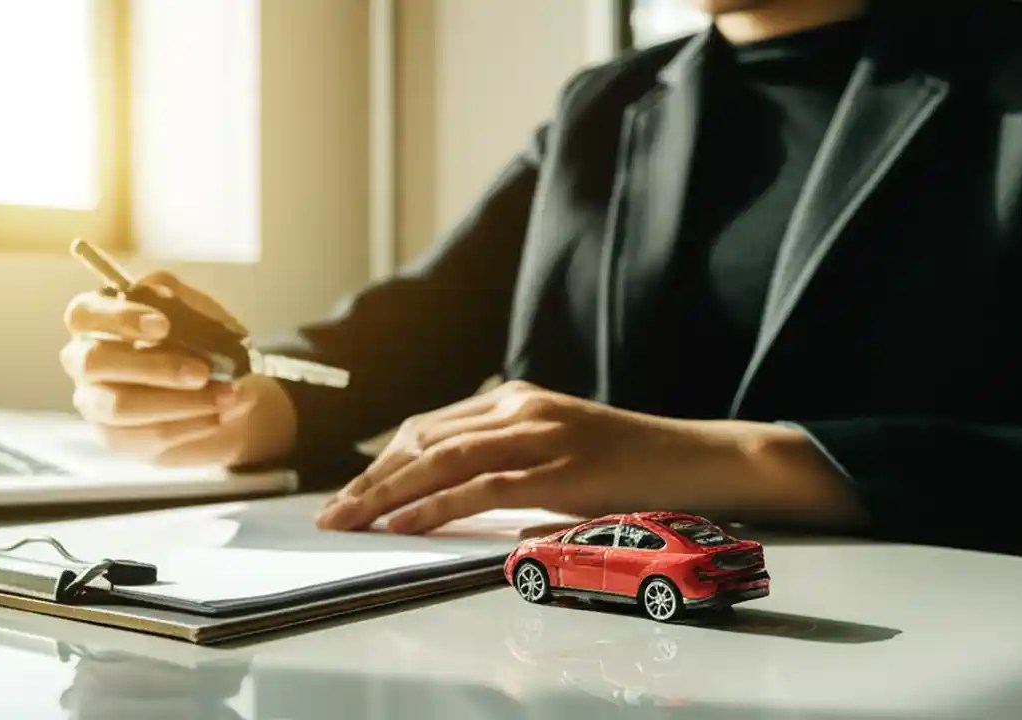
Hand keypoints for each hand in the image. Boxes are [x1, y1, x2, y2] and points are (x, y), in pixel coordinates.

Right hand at [61, 271, 296, 466]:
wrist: (221, 394)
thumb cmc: (200, 345)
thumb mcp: (200, 315)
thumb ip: (179, 298)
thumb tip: (157, 285)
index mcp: (98, 322)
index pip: (83, 314)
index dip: (118, 318)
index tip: (163, 324)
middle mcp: (85, 362)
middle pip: (94, 362)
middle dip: (153, 366)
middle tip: (203, 371)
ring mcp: (96, 404)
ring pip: (120, 406)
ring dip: (179, 402)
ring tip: (226, 395)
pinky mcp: (117, 439)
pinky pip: (147, 435)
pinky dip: (190, 425)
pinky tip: (219, 416)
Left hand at [316, 381, 863, 533]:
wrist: (690, 456)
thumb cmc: (623, 460)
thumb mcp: (556, 444)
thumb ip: (506, 455)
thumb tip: (449, 488)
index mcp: (513, 399)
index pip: (429, 427)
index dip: (383, 461)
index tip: (352, 491)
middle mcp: (518, 407)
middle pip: (423, 440)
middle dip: (370, 480)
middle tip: (332, 512)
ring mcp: (537, 434)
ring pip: (441, 461)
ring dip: (387, 495)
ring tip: (350, 521)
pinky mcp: (556, 468)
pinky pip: (481, 487)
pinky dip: (434, 506)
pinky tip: (404, 524)